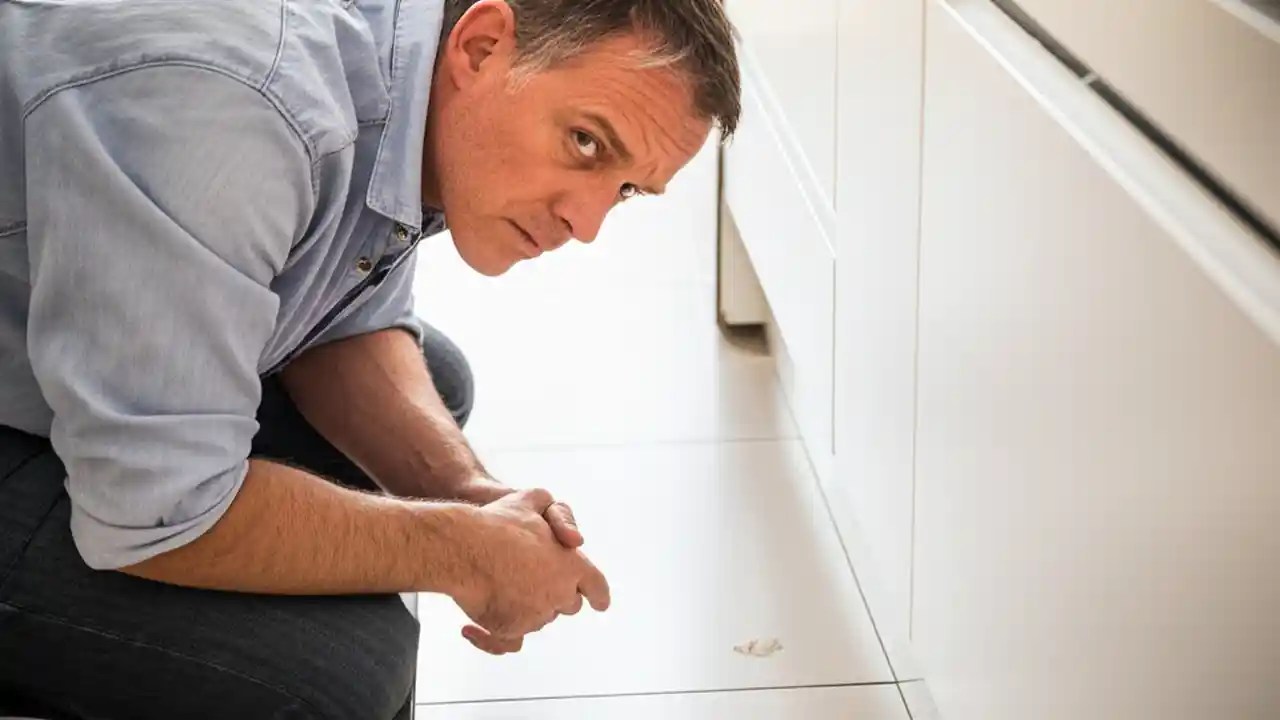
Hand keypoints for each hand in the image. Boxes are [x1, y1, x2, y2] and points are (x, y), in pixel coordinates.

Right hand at [452, 489, 609, 654]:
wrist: (463, 548)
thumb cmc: (497, 523)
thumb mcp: (533, 499)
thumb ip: (557, 513)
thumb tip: (572, 538)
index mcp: (572, 565)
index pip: (596, 586)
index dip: (599, 594)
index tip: (600, 603)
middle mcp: (559, 594)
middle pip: (568, 604)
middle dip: (557, 594)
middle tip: (533, 578)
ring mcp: (536, 616)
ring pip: (538, 619)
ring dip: (526, 608)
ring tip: (497, 587)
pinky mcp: (510, 630)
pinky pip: (508, 643)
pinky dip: (491, 638)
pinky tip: (471, 629)